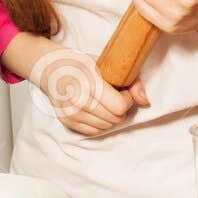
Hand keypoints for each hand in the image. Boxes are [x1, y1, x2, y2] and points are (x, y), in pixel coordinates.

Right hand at [32, 49, 148, 136]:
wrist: (53, 69)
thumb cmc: (83, 65)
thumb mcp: (107, 65)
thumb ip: (132, 82)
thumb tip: (145, 102)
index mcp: (89, 83)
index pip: (120, 106)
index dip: (126, 98)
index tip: (120, 90)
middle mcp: (77, 100)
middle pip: (115, 119)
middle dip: (120, 109)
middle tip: (112, 96)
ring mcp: (71, 113)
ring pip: (107, 127)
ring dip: (110, 117)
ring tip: (103, 102)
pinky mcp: (67, 121)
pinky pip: (95, 131)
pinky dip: (99, 122)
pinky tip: (95, 109)